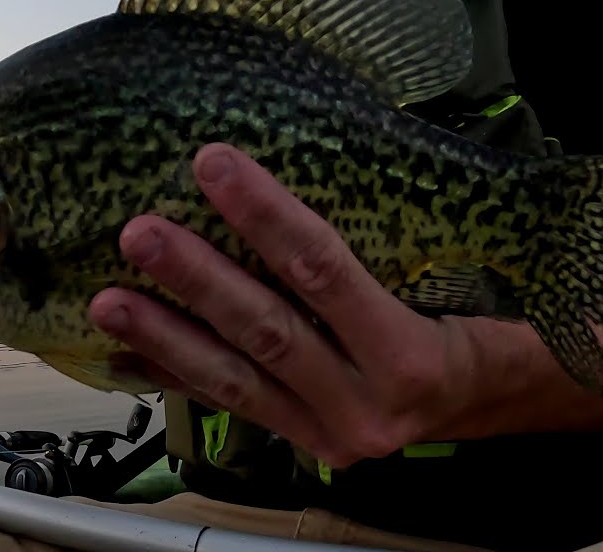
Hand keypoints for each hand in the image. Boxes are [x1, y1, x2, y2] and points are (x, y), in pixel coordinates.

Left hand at [87, 143, 466, 468]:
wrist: (493, 401)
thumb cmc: (479, 324)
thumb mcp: (459, 279)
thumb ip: (389, 241)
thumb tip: (316, 157)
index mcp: (408, 356)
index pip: (324, 271)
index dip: (265, 216)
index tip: (214, 166)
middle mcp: (365, 405)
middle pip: (268, 329)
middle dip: (197, 279)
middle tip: (140, 233)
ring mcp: (329, 433)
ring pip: (236, 379)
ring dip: (166, 337)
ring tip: (109, 300)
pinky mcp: (303, 445)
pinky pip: (232, 407)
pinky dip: (177, 378)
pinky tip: (127, 356)